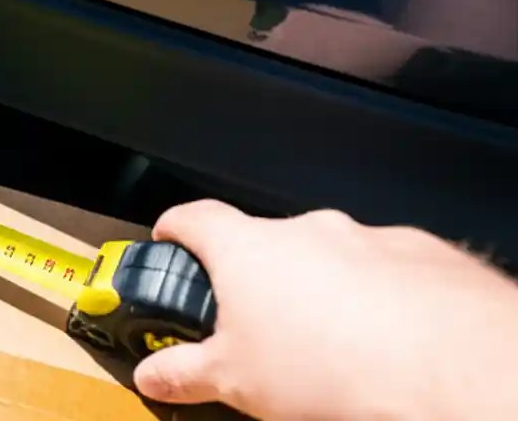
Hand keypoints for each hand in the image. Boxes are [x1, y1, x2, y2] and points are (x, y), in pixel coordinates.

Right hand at [134, 200, 517, 419]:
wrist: (447, 368)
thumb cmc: (337, 365)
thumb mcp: (235, 382)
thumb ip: (184, 372)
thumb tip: (154, 376)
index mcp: (248, 249)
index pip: (194, 219)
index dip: (176, 230)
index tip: (170, 241)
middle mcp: (305, 231)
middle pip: (265, 245)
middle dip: (257, 281)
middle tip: (256, 329)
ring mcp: (366, 239)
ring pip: (329, 259)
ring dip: (321, 291)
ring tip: (328, 347)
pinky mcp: (422, 257)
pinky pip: (386, 271)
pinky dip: (377, 298)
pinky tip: (383, 342)